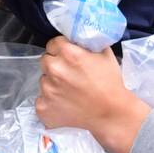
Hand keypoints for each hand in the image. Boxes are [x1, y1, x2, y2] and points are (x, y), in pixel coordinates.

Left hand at [35, 37, 150, 152]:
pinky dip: (50, 102)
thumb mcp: (105, 55)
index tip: (67, 57)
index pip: (53, 43)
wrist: (111, 114)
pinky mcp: (42, 107)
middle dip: (55, 65)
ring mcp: (46, 90)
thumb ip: (88, 43)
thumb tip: (79, 38)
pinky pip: (41, 100)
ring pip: (43, 80)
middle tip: (69, 75)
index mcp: (68, 53)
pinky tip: (64, 105)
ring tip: (69, 92)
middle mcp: (54, 69)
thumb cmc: (110, 84)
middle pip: (45, 60)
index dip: (60, 49)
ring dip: (52, 84)